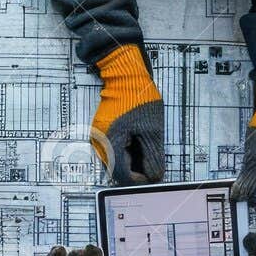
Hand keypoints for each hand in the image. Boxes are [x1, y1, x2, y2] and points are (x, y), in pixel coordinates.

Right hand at [91, 44, 164, 184]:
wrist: (124, 76)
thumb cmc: (138, 97)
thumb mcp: (152, 129)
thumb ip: (153, 156)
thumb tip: (155, 175)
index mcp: (111, 143)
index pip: (122, 175)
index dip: (139, 179)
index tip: (152, 174)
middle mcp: (101, 144)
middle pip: (118, 169)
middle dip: (137, 169)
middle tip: (152, 160)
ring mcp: (99, 138)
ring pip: (116, 160)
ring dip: (132, 160)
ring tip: (146, 146)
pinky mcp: (103, 132)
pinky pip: (114, 149)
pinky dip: (127, 150)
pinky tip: (138, 140)